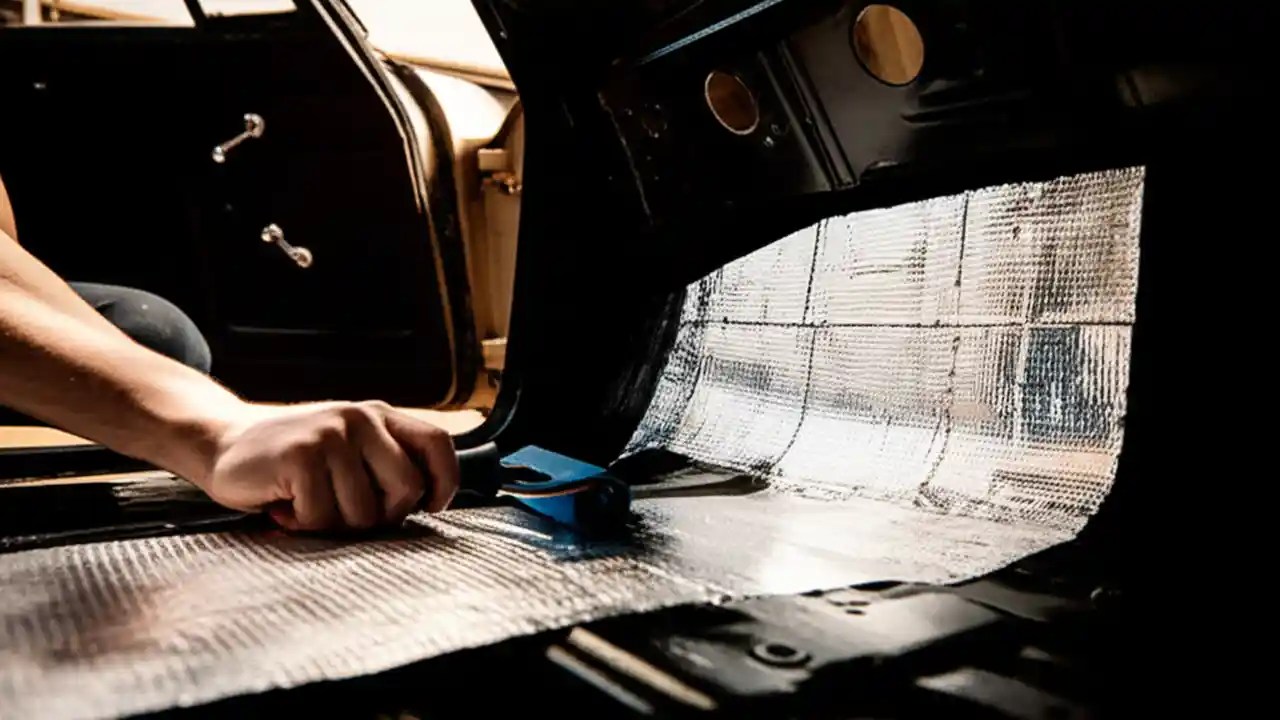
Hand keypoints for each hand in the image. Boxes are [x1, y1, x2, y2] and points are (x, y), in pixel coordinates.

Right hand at [198, 401, 459, 531]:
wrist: (222, 441)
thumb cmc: (295, 458)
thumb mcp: (348, 447)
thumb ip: (385, 462)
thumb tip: (430, 501)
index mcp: (379, 416)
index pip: (437, 444)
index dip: (444, 482)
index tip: (429, 507)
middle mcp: (360, 419)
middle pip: (406, 489)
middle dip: (380, 516)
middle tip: (345, 513)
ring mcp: (330, 435)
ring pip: (363, 513)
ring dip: (333, 524)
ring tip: (307, 503)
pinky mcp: (301, 456)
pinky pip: (322, 517)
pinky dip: (302, 523)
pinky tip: (285, 504)